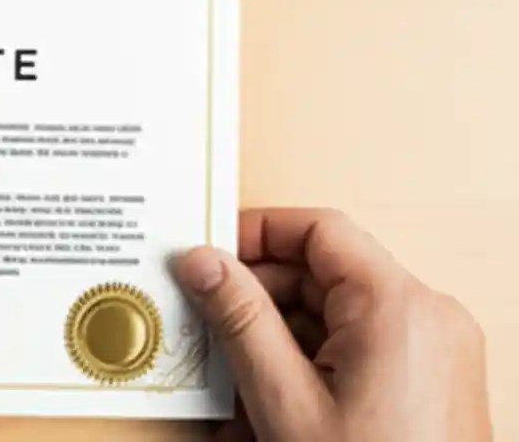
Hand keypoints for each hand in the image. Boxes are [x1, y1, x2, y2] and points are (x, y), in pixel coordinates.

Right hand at [173, 209, 490, 440]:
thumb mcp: (284, 400)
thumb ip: (239, 320)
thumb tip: (202, 263)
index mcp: (397, 305)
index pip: (318, 230)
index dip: (255, 232)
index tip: (208, 254)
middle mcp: (426, 315)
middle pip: (322, 273)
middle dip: (258, 298)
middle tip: (204, 322)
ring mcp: (434, 347)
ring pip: (334, 314)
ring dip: (277, 338)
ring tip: (233, 383)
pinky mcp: (430, 377)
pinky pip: (357, 347)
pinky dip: (309, 364)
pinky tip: (269, 406)